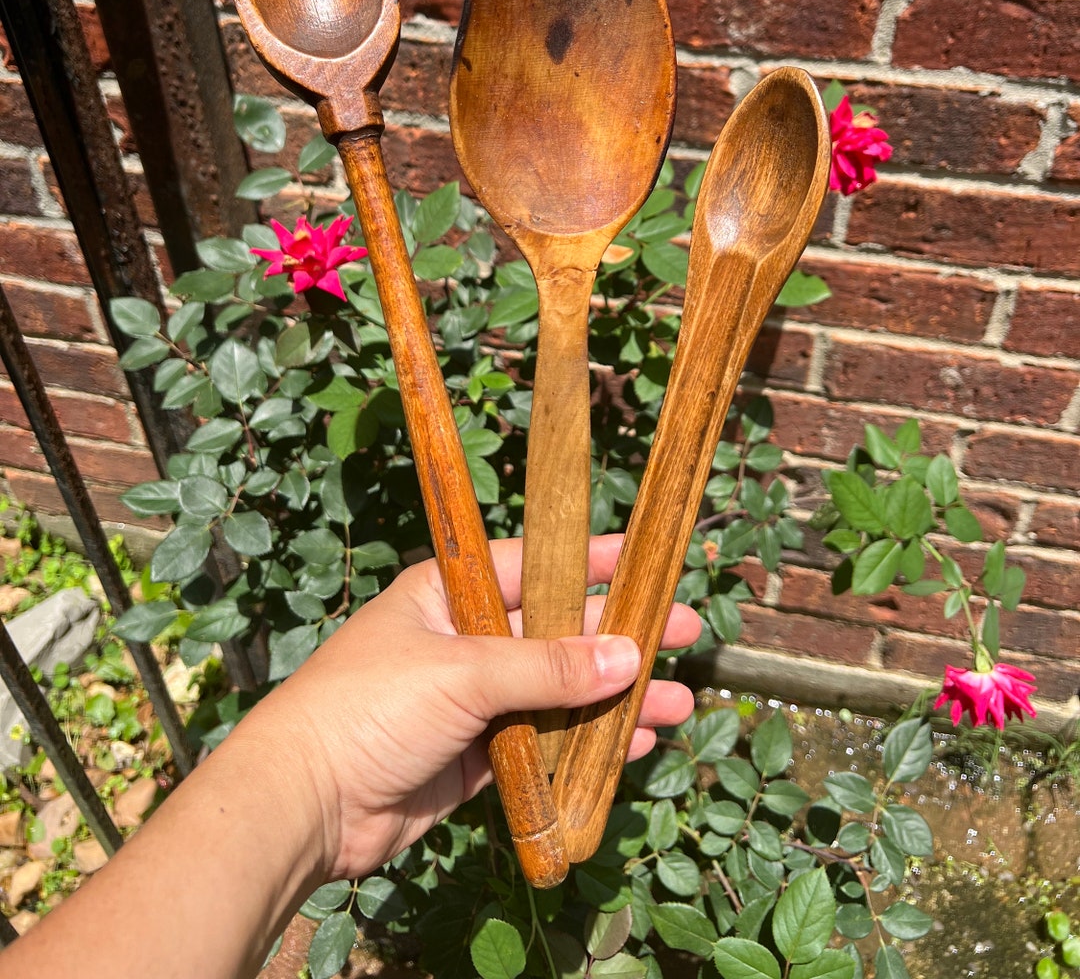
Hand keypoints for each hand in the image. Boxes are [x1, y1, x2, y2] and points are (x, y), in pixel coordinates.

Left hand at [245, 532, 699, 881]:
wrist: (304, 803)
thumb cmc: (369, 707)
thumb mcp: (462, 673)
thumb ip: (547, 668)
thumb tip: (627, 656)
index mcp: (448, 593)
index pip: (531, 566)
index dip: (589, 562)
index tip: (645, 558)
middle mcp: (463, 640)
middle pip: (554, 634)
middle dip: (615, 640)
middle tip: (682, 638)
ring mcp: (470, 702)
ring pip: (555, 694)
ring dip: (612, 701)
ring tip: (676, 704)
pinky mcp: (475, 758)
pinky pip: (541, 747)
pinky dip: (584, 748)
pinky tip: (632, 746)